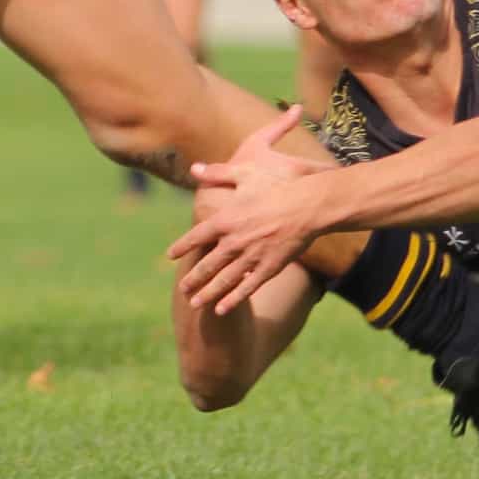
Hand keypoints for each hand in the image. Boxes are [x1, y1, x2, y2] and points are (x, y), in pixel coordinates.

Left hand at [167, 108, 329, 312]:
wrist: (307, 206)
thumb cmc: (277, 187)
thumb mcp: (245, 175)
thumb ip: (218, 173)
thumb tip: (194, 168)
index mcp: (226, 219)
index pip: (196, 236)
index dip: (183, 246)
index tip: (171, 255)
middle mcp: (234, 241)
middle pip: (207, 265)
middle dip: (193, 279)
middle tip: (182, 290)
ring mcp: (251, 257)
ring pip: (224, 280)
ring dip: (207, 294)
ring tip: (194, 304)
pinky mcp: (269, 268)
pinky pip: (247, 288)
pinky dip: (233, 300)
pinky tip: (221, 310)